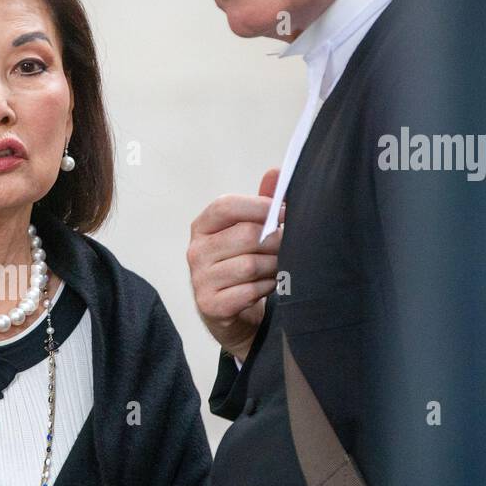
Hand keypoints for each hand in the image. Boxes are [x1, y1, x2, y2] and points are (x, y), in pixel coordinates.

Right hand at [186, 168, 284, 361]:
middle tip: (289, 245)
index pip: (226, 206)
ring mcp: (200, 279)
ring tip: (278, 268)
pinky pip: (250, 291)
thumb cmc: (243, 265)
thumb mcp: (250, 232)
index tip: (284, 212)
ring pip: (251, 265)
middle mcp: (195, 251)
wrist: (233, 314)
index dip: (260, 206)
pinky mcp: (210, 305)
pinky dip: (266, 288)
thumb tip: (276, 172)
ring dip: (274, 267)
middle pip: (246, 235)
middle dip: (276, 240)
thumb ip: (263, 203)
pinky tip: (268, 287)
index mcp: (202, 227)